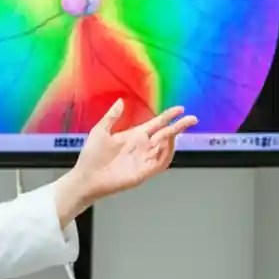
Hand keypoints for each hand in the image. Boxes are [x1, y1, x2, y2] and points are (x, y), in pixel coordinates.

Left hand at [55, 99, 196, 221]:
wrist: (86, 178)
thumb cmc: (91, 157)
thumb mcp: (100, 131)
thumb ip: (112, 117)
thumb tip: (120, 101)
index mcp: (134, 136)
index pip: (157, 124)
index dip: (169, 116)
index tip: (180, 109)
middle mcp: (142, 148)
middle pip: (166, 135)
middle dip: (180, 126)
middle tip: (192, 118)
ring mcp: (144, 160)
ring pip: (166, 149)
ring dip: (173, 139)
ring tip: (176, 129)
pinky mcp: (143, 172)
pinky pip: (160, 163)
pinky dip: (166, 154)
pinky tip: (168, 144)